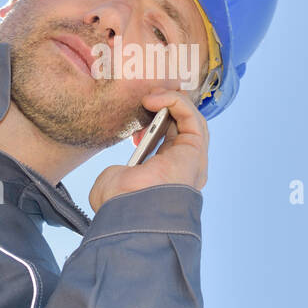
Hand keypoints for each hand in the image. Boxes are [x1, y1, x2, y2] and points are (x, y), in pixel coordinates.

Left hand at [89, 89, 208, 213]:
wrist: (131, 211)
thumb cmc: (119, 203)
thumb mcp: (112, 183)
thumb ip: (119, 172)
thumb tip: (120, 170)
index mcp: (164, 178)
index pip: (167, 143)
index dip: (152, 125)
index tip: (133, 121)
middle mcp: (182, 168)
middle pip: (180, 128)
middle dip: (163, 109)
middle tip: (143, 100)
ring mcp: (191, 159)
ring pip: (189, 119)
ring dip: (170, 101)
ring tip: (148, 96)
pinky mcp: (195, 149)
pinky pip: (191, 117)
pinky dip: (175, 102)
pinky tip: (154, 100)